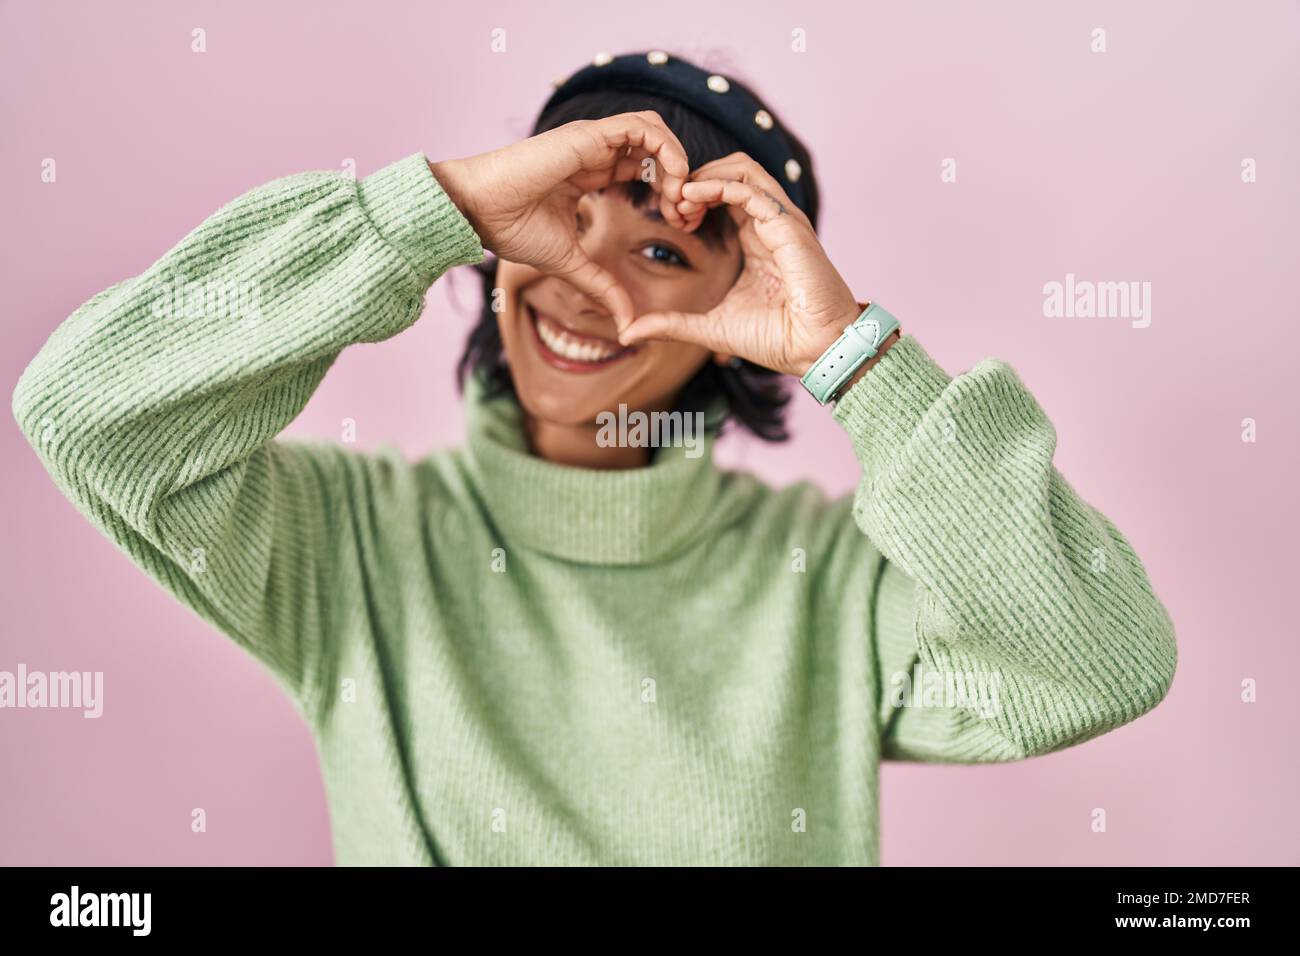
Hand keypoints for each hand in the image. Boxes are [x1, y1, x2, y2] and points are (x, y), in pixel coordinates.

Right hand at [429, 112, 690, 326]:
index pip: (644, 168)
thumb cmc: (510, 230)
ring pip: (655, 131)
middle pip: (656, 149)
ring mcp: (593, 141)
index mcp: (589, 173)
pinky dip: (667, 149)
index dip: (669, 192)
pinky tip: (670, 181)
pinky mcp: (589, 136)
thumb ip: (601, 286)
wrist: (478, 211)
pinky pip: (643, 127)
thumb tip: (628, 323)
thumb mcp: (570, 263)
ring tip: (679, 197)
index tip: (678, 224)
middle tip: (686, 215)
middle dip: (681, 179)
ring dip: (677, 161)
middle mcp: (594, 152)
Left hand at [618, 152, 862, 377]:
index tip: (671, 218)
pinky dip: (720, 185)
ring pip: (742, 168)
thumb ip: (670, 324)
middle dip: (694, 179)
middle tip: (670, 204)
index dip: (692, 196)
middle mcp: (770, 222)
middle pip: (731, 171)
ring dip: (705, 176)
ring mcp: (781, 221)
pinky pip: (753, 188)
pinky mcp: (788, 226)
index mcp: (756, 238)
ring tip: (680, 198)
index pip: (723, 194)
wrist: (814, 351)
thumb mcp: (708, 328)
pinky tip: (693, 199)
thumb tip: (628, 332)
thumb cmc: (774, 339)